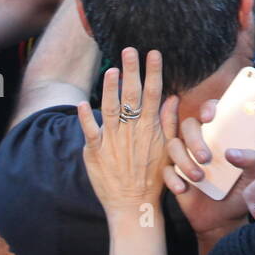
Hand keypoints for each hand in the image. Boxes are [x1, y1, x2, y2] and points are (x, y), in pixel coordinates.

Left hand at [77, 48, 173, 219]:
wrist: (134, 204)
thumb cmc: (154, 178)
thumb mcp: (168, 149)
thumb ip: (168, 122)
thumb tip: (172, 97)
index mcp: (150, 128)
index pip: (153, 93)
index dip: (153, 72)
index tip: (153, 53)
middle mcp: (132, 131)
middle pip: (132, 95)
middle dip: (131, 70)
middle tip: (130, 49)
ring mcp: (113, 140)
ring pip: (111, 108)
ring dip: (110, 88)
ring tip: (111, 69)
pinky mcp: (96, 152)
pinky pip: (90, 131)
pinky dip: (85, 117)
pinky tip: (82, 103)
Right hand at [160, 97, 254, 240]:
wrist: (224, 221)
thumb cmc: (240, 193)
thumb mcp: (253, 177)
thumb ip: (251, 162)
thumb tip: (232, 153)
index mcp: (220, 136)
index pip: (211, 111)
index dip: (208, 108)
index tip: (210, 117)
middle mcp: (200, 142)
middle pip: (188, 125)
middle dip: (194, 140)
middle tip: (206, 158)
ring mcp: (185, 157)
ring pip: (173, 145)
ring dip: (184, 161)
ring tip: (199, 178)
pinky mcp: (174, 175)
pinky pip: (165, 170)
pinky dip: (172, 178)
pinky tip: (183, 189)